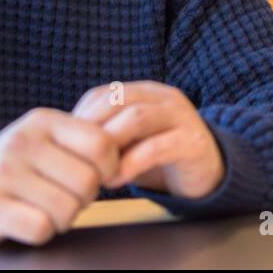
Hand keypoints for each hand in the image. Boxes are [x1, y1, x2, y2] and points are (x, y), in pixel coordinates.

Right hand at [0, 108, 119, 245]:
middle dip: (86, 196)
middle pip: (88, 181)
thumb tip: (130, 150)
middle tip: (69, 195)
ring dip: (66, 216)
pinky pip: (42, 228)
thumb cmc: (25, 164)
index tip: (97, 174)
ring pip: (68, 208)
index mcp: (43, 121)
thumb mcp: (50, 139)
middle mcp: (20, 142)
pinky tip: (30, 219)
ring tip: (48, 206)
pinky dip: (44, 231)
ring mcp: (1, 174)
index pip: (102, 144)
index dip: (109, 167)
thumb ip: (86, 140)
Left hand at [72, 81, 223, 199]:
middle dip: (91, 130)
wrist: (210, 171)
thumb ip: (106, 133)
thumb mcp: (131, 139)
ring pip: (137, 118)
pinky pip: (156, 147)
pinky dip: (130, 164)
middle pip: (118, 100)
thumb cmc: (162, 156)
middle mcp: (164, 97)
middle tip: (76, 160)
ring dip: (109, 146)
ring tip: (95, 172)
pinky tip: (117, 181)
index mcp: (145, 92)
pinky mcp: (193, 142)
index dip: (80, 119)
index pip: (103, 94)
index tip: (67, 148)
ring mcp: (181, 117)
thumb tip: (62, 143)